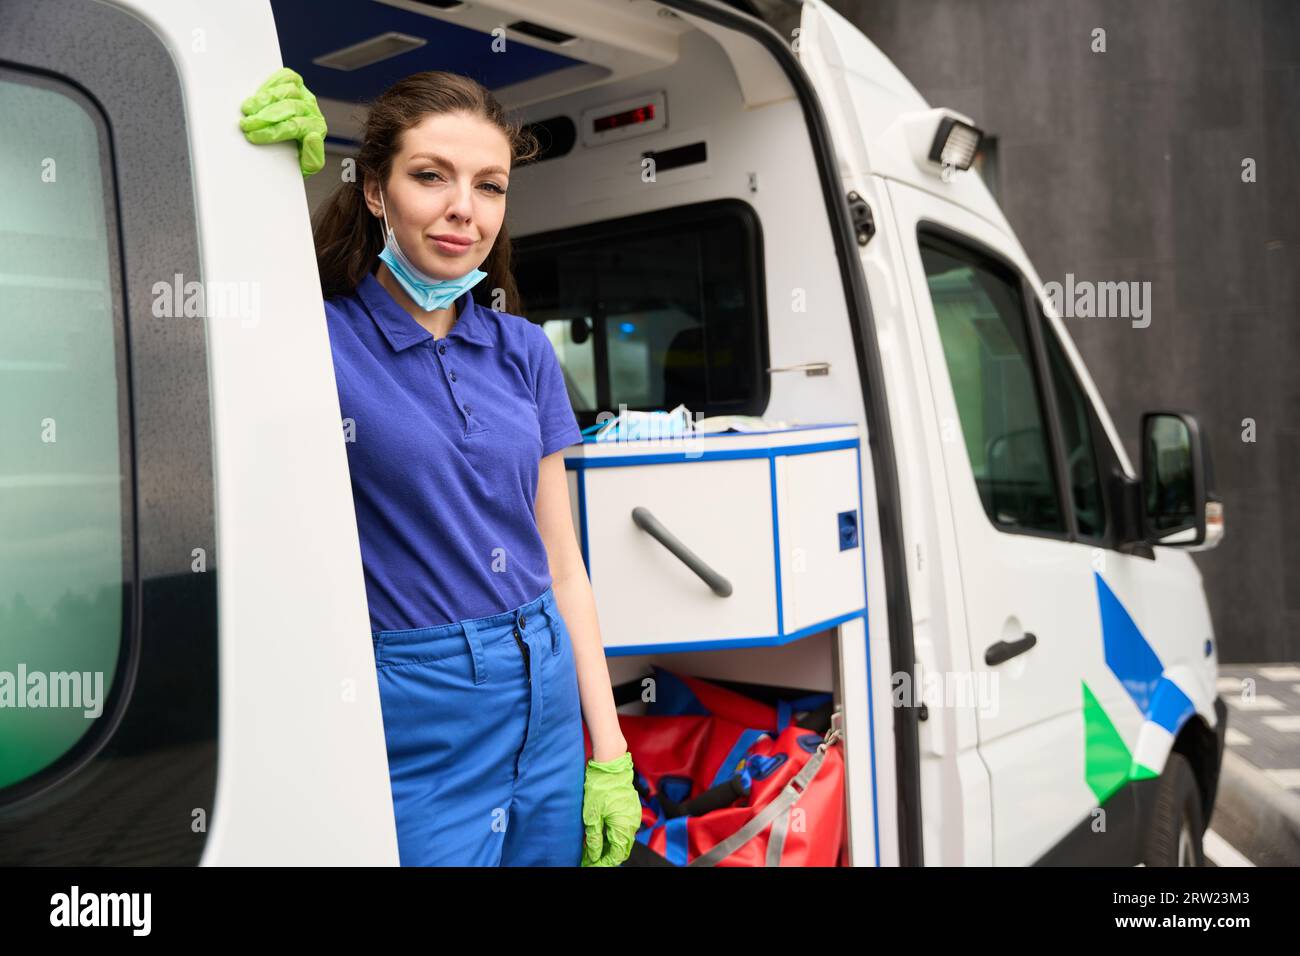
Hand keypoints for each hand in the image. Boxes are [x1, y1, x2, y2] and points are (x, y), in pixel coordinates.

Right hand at [238, 67, 326, 176]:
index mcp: (317, 129)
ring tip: (247, 110)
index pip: (294, 127)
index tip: (252, 137)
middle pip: (290, 107)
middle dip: (264, 116)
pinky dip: (272, 82)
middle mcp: (312, 110)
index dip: (271, 131)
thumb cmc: (295, 157)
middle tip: (245, 124)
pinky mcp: (296, 84)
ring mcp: (304, 95)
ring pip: (288, 90)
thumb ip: (313, 159)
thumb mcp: (305, 166)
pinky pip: (287, 77)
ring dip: (264, 99)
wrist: (291, 148)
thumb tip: (312, 137)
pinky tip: (257, 93)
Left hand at [580, 751, 640, 866]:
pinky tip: (601, 833)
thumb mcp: (592, 815)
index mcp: (624, 828)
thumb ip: (594, 838)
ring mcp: (633, 815)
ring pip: (622, 838)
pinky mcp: (631, 807)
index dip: (602, 863)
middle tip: (590, 859)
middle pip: (621, 849)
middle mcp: (632, 824)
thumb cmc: (600, 787)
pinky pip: (624, 827)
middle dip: (606, 856)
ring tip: (592, 848)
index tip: (590, 865)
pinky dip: (613, 834)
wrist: (610, 763)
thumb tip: (593, 855)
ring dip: (609, 846)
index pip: (615, 855)